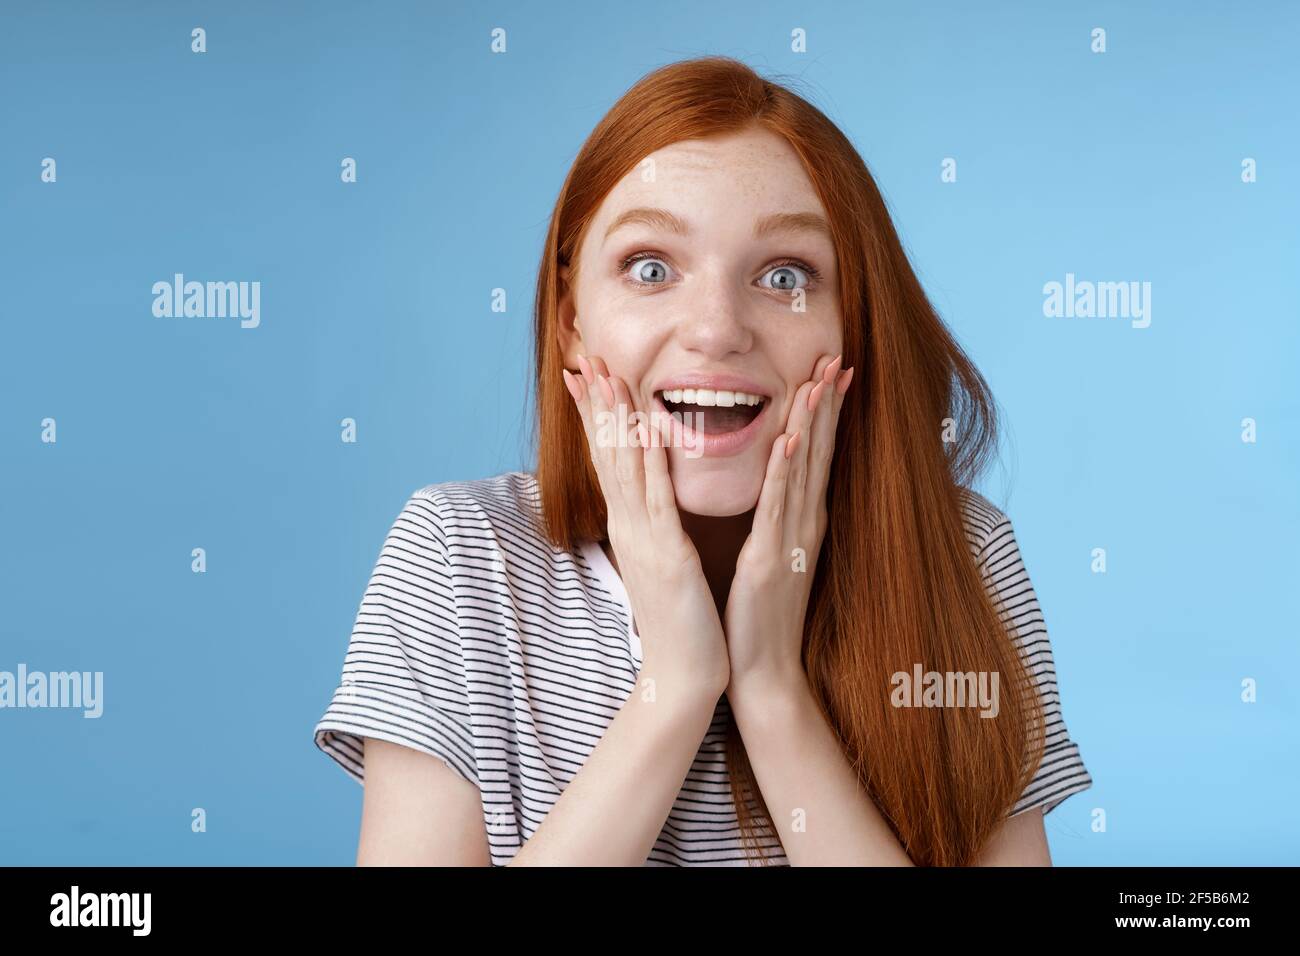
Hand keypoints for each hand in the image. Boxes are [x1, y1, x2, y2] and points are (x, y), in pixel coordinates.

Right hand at [563, 354, 730, 697]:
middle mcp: (630, 526)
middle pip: (608, 453)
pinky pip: (658, 499)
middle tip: (584, 358)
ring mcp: (645, 539)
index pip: (610, 459)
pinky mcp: (668, 555)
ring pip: (626, 467)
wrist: (682, 674)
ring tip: (607, 374)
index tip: (585, 375)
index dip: (597, 415)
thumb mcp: (661, 562)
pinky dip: (651, 461)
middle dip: (597, 403)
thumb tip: (645, 503)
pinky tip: (647, 428)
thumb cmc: (679, 620)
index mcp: (632, 527)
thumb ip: (652, 528)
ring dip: (617, 418)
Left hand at [722, 354, 854, 696]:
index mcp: (803, 522)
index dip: (826, 412)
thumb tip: (781, 490)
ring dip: (811, 423)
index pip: (817, 455)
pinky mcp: (768, 558)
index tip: (833, 370)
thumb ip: (779, 521)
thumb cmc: (763, 616)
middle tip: (836, 357)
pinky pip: (776, 506)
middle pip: (818, 452)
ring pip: (802, 470)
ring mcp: (790, 540)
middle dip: (827, 404)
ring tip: (819, 380)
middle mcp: (804, 524)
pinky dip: (784, 471)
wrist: (764, 670)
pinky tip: (788, 439)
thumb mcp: (773, 556)